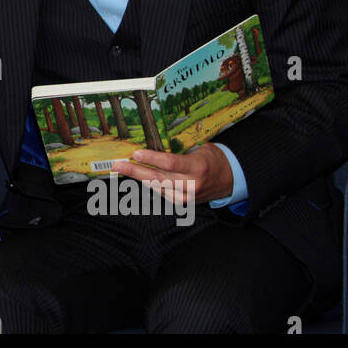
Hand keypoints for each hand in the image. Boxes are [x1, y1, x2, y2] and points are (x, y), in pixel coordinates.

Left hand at [110, 143, 233, 203]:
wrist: (229, 179)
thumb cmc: (212, 159)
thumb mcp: (200, 148)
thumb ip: (180, 150)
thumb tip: (154, 144)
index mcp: (198, 167)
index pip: (170, 163)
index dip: (152, 159)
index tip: (136, 153)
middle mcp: (192, 184)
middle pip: (158, 178)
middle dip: (135, 171)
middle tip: (118, 165)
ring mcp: (188, 197)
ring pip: (157, 187)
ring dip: (139, 178)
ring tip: (124, 169)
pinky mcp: (185, 203)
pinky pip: (162, 194)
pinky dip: (151, 185)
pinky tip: (141, 178)